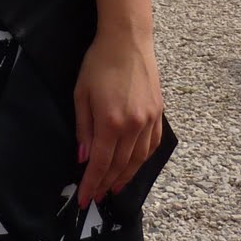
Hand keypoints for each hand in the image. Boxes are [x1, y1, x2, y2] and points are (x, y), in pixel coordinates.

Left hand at [74, 28, 163, 209]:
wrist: (128, 41)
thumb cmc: (98, 63)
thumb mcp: (81, 93)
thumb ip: (83, 127)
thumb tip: (83, 157)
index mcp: (111, 122)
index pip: (100, 163)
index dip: (91, 183)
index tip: (84, 199)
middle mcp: (133, 126)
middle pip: (119, 166)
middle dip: (106, 184)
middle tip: (96, 197)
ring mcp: (149, 121)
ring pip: (138, 160)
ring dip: (125, 177)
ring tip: (113, 188)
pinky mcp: (159, 114)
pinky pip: (151, 146)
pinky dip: (142, 161)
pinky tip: (134, 166)